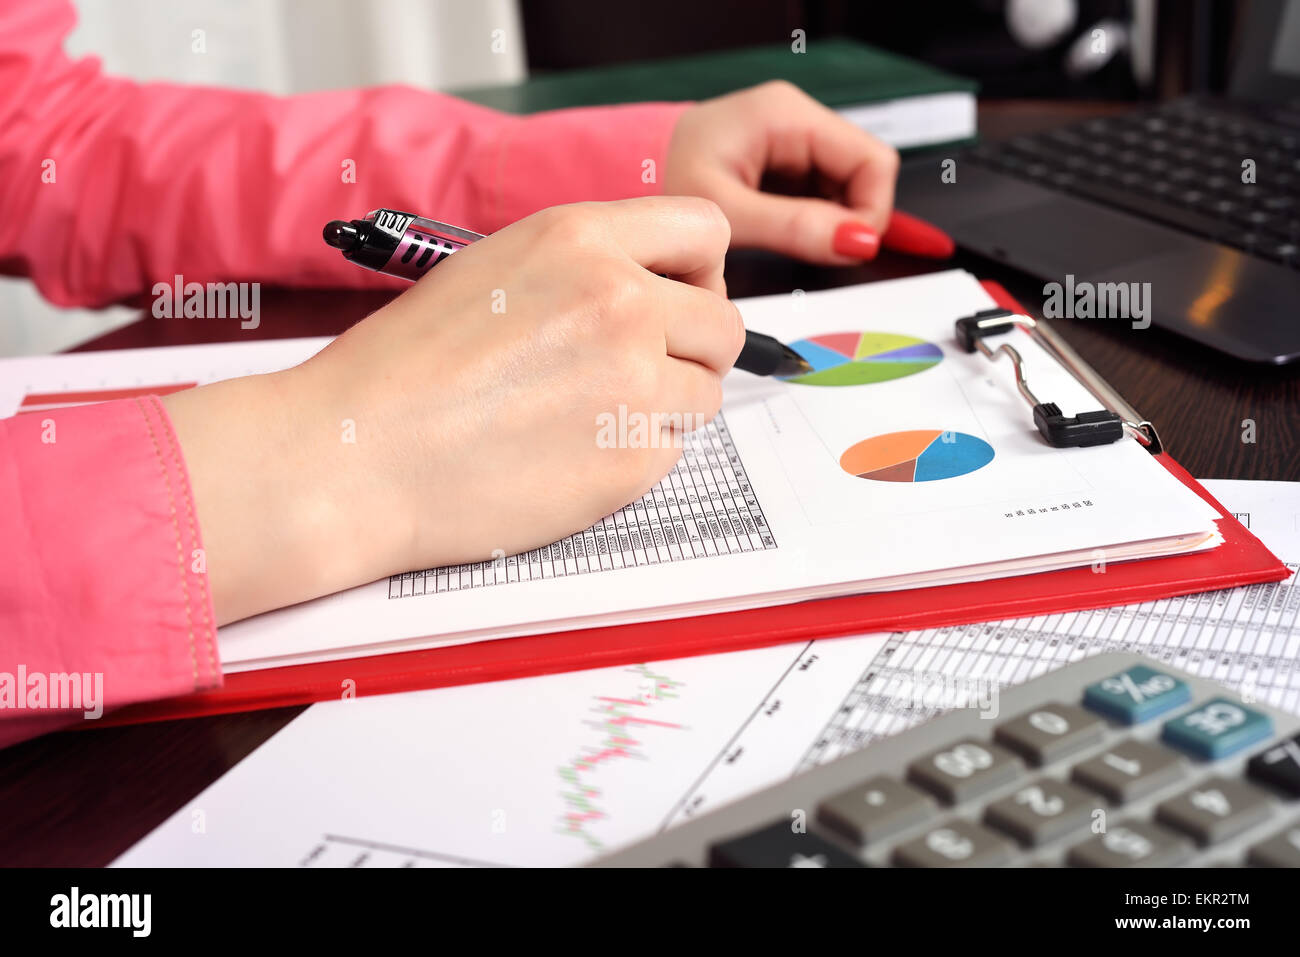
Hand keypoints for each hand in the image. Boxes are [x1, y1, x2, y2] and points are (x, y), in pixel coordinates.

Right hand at [164, 197, 743, 623]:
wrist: (353, 456)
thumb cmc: (402, 368)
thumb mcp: (494, 268)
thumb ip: (584, 266)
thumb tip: (654, 287)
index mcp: (582, 240)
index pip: (707, 230)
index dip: (700, 270)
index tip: (681, 297)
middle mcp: (620, 302)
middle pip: (724, 323)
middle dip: (693, 349)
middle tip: (640, 371)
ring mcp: (634, 384)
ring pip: (705, 393)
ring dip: (664, 406)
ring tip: (585, 417)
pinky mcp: (631, 461)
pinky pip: (671, 452)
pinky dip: (633, 457)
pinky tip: (569, 455)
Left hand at [664, 80, 900, 264]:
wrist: (627, 171)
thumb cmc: (662, 177)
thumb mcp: (731, 211)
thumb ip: (795, 227)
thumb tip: (858, 242)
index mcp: (787, 115)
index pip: (872, 160)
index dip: (870, 211)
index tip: (848, 249)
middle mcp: (795, 120)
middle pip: (863, 174)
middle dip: (848, 219)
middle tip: (814, 251)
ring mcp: (790, 140)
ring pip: (844, 187)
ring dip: (828, 222)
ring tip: (784, 240)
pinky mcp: (781, 162)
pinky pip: (819, 193)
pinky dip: (810, 220)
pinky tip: (779, 232)